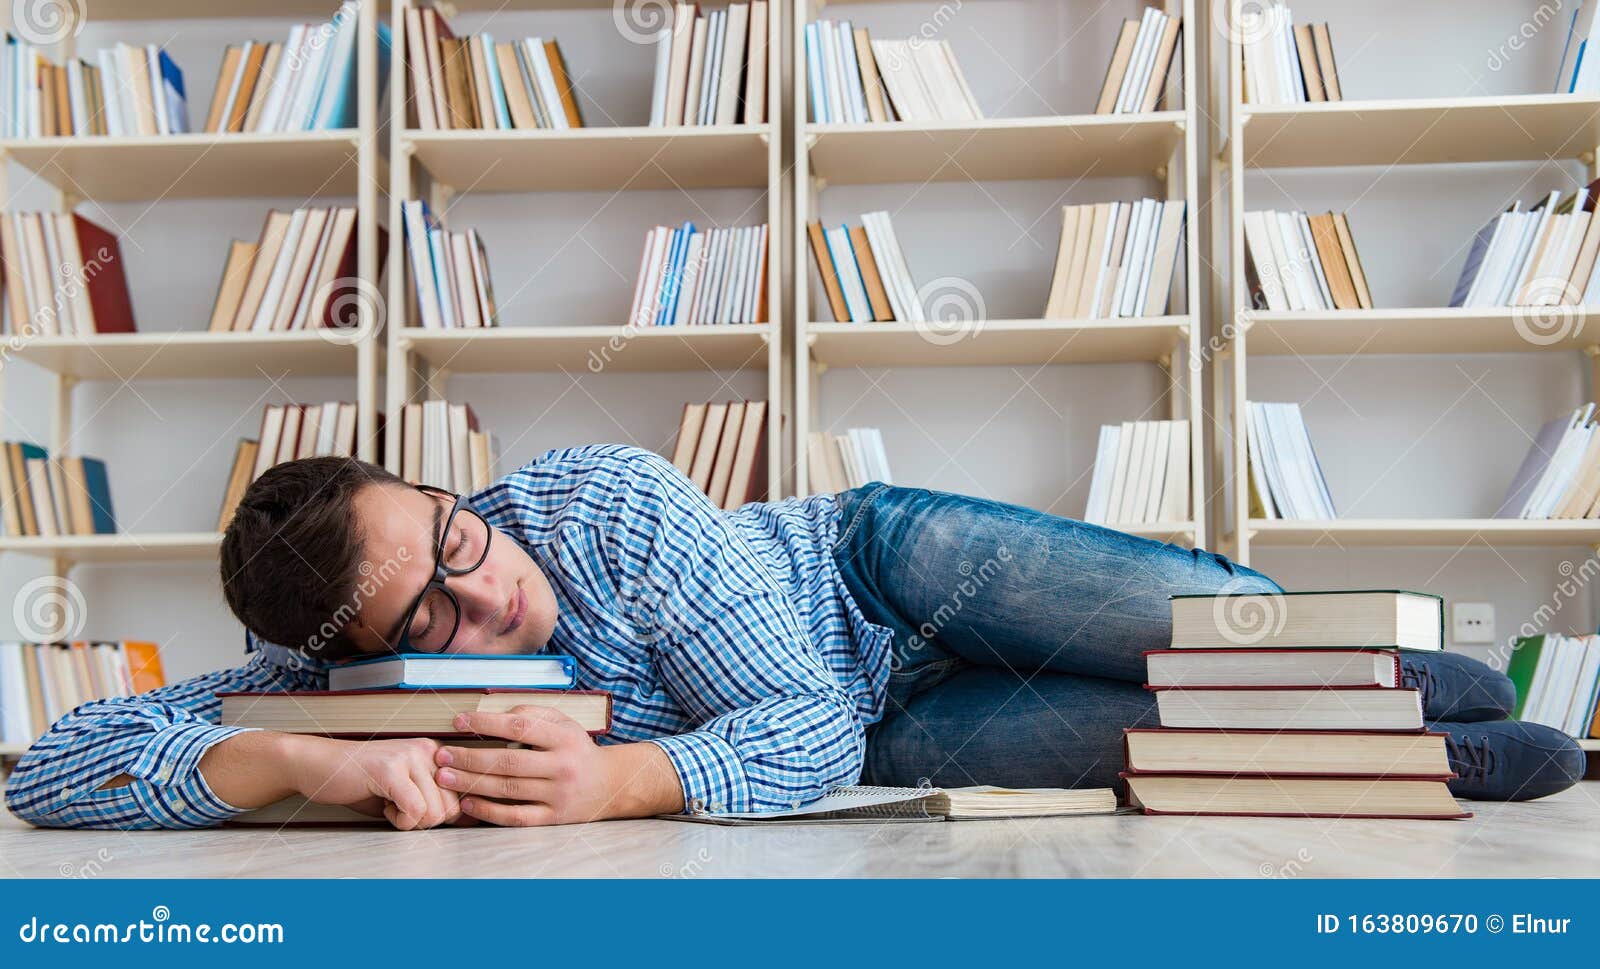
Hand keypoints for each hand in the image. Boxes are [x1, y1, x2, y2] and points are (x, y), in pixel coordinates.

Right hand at [283, 735, 460, 830]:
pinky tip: (385, 808)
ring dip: (411, 822)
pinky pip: (414, 811)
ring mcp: (410, 756)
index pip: (465, 796)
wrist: (318, 766)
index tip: (419, 810)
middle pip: (453, 808)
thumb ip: (440, 801)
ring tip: (391, 805)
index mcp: (438, 752)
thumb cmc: (363, 783)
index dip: (443, 815)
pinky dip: (399, 821)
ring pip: (435, 812)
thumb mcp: (409, 791)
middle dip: (426, 822)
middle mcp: (430, 749)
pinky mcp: (390, 769)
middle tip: (401, 809)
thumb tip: (474, 818)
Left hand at [435, 705, 682, 825]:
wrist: (610, 784)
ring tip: (445, 777)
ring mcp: (558, 794)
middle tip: (441, 754)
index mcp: (563, 737)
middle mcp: (562, 766)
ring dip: (472, 783)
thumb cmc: (576, 749)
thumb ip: (534, 713)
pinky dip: (489, 811)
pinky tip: (468, 803)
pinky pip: (516, 817)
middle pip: (508, 761)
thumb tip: (498, 714)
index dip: (487, 722)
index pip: (520, 726)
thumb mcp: (564, 722)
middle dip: (470, 757)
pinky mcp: (553, 818)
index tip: (459, 721)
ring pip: (508, 790)